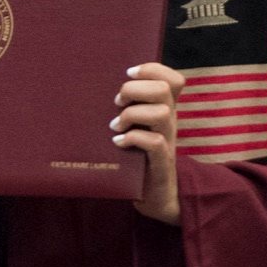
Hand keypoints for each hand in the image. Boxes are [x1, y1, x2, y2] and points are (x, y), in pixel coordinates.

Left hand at [112, 62, 182, 223]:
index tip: (128, 74)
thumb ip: (126, 109)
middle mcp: (170, 122)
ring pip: (162, 112)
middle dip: (135, 90)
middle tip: (118, 103)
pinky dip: (134, 138)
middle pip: (165, 89)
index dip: (153, 70)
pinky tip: (118, 143)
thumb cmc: (137, 158)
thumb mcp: (135, 128)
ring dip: (132, 115)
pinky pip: (155, 142)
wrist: (154, 196)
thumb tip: (93, 88)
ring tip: (116, 126)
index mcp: (164, 110)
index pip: (173, 80)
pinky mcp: (162, 162)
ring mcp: (168, 141)